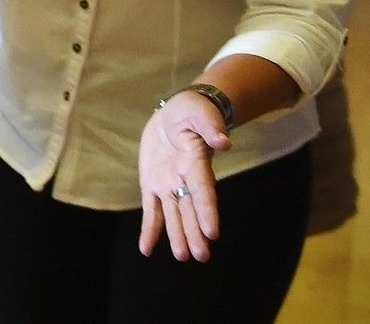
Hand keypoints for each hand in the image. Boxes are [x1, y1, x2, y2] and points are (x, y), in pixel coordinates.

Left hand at [138, 92, 232, 261]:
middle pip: (191, 209)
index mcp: (196, 163)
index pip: (203, 190)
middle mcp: (184, 179)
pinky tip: (146, 249)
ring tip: (183, 257)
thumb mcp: (200, 113)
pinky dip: (150, 229)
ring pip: (174, 215)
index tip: (213, 232)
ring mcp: (168, 184)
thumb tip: (224, 142)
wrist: (175, 113)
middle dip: (195, 233)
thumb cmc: (192, 111)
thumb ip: (210, 128)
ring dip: (178, 236)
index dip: (207, 211)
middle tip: (201, 256)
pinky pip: (151, 210)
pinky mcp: (152, 183)